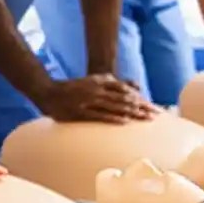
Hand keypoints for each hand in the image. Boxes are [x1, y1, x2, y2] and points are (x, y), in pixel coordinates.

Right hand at [37, 75, 158, 123]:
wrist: (48, 92)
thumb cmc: (74, 89)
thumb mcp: (94, 81)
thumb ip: (112, 83)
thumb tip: (134, 86)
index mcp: (100, 81)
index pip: (126, 90)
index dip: (140, 99)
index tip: (152, 107)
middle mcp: (96, 89)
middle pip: (123, 98)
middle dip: (141, 107)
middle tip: (155, 115)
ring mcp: (88, 100)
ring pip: (114, 106)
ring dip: (131, 112)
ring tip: (144, 119)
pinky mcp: (80, 111)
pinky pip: (99, 115)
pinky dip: (113, 118)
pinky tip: (124, 121)